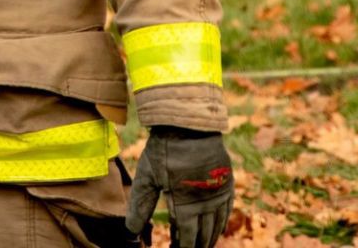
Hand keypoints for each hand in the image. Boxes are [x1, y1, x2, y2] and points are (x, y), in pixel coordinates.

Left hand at [127, 128, 233, 247]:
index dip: (181, 247)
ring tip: (203, 245)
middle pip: (204, 235)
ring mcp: (219, 192)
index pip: (186, 239)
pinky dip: (222, 222)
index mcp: (186, 206)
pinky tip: (218, 227)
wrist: (190, 123)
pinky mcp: (226, 180)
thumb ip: (140, 208)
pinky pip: (227, 209)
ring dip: (210, 238)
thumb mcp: (147, 179)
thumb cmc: (165, 150)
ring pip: (217, 225)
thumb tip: (129, 233)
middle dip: (196, 246)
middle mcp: (207, 203)